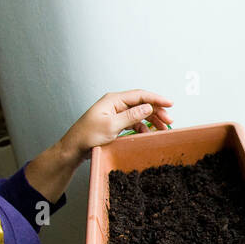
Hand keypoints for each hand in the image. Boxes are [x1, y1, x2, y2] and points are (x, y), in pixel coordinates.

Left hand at [59, 90, 175, 165]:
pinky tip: (148, 134)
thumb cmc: (87, 136)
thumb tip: (147, 107)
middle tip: (169, 120)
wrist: (74, 148)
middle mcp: (115, 104)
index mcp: (113, 100)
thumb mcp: (111, 126)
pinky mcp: (116, 123)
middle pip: (141, 104)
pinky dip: (143, 127)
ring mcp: (116, 113)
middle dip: (157, 111)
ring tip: (163, 128)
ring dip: (152, 120)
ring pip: (139, 114)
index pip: (140, 95)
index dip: (156, 99)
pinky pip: (134, 123)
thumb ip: (131, 115)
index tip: (170, 103)